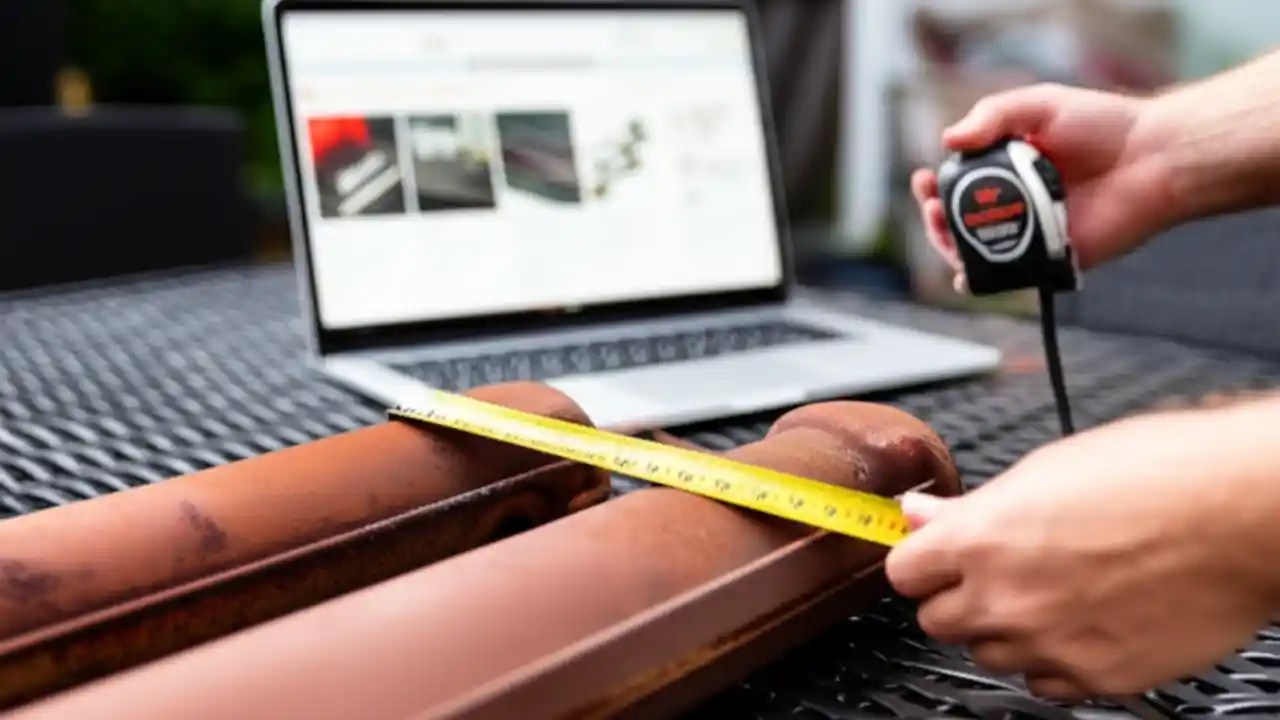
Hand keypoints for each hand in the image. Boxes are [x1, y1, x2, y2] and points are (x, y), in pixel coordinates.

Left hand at [884, 401, 1279, 700]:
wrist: (1243, 515)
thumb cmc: (1158, 475)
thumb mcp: (1046, 470)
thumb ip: (974, 507)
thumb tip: (922, 514)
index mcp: (982, 538)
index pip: (902, 571)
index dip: (920, 560)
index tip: (934, 555)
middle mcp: (1005, 598)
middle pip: (936, 620)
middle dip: (956, 596)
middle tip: (994, 572)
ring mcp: (1049, 644)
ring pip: (987, 654)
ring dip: (1004, 630)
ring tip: (1050, 593)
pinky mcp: (1096, 677)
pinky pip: (1043, 684)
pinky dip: (1050, 661)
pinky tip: (1078, 624)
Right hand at [910, 83, 1176, 291]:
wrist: (1153, 159)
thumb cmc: (1105, 126)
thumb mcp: (1040, 105)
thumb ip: (993, 115)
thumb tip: (947, 138)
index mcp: (1010, 168)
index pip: (959, 184)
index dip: (936, 186)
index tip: (925, 180)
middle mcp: (1017, 202)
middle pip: (958, 221)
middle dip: (935, 217)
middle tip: (931, 207)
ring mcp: (1032, 232)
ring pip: (976, 250)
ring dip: (949, 246)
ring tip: (943, 230)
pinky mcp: (1051, 258)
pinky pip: (1010, 275)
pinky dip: (982, 279)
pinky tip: (965, 271)